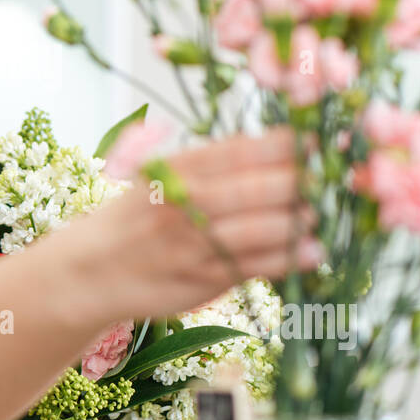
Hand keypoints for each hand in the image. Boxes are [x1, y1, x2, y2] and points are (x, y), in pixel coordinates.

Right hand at [74, 126, 316, 320]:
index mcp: (176, 168)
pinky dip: (286, 259)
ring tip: (321, 214)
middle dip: (299, 182)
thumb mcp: (161, 174)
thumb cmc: (137, 216)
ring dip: (298, 221)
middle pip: (254, 188)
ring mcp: (192, 243)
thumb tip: (278, 147)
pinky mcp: (200, 279)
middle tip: (329, 178)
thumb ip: (212, 164)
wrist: (90, 269)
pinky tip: (310, 251)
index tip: (315, 140)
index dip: (284, 145)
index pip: (239, 150)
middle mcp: (184, 202)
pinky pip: (252, 266)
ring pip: (258, 229)